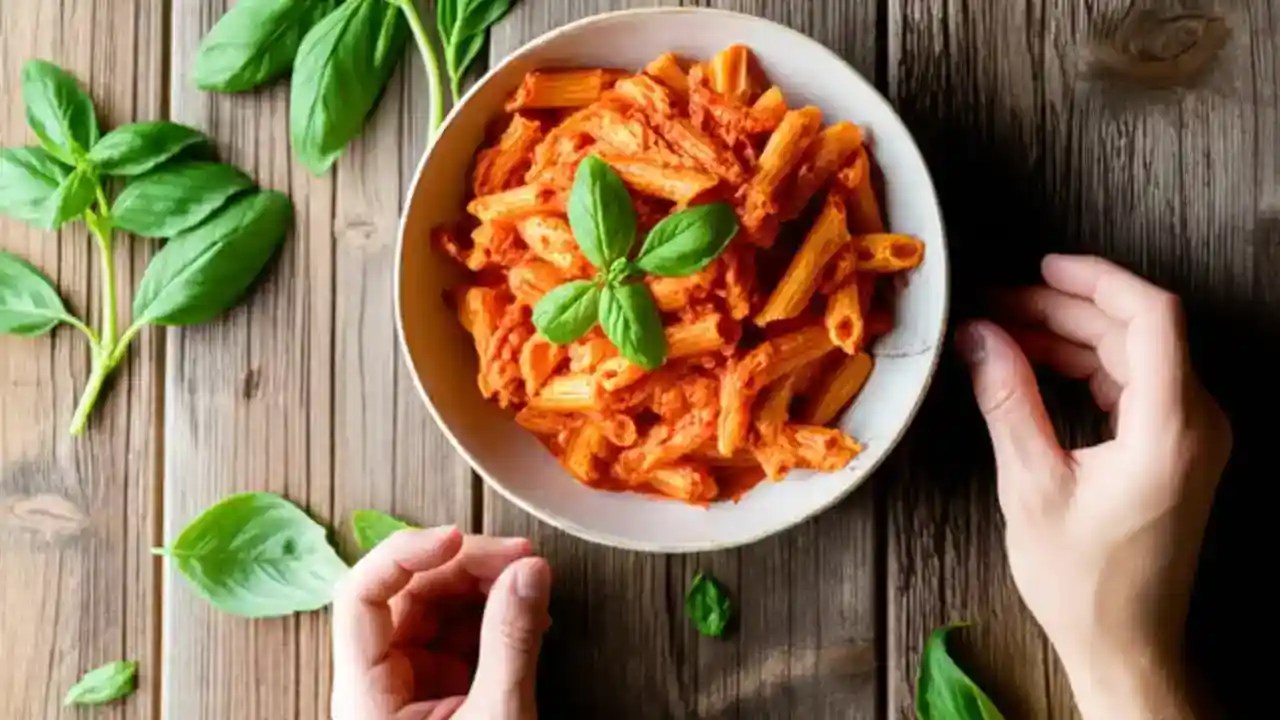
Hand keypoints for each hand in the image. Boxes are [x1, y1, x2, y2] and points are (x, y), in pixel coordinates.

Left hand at [331, 526, 551, 719]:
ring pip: (435, 608)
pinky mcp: (439, 692)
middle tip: (519, 556)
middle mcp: (378, 683)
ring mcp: (409, 687)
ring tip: (529, 581)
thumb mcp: (496, 717)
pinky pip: (459, 635)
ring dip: (483, 585)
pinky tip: (527, 615)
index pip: (360, 597)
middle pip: (406, 594)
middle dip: (464, 565)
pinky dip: (494, 616)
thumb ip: (509, 643)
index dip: (403, 555)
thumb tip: (530, 570)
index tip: (456, 538)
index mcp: (366, 694)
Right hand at [958, 255, 1229, 719]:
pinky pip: (1138, 383)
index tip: (1041, 267)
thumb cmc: (1083, 581)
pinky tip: (1037, 367)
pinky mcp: (1178, 448)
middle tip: (997, 306)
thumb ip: (1007, 401)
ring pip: (1137, 353)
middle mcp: (1196, 423)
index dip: (1095, 280)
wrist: (1128, 643)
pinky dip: (1088, 367)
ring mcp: (1193, 436)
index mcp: (1169, 430)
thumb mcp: (1031, 486)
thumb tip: (979, 336)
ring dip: (1072, 336)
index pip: (1151, 318)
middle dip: (1065, 309)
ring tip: (1005, 333)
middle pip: (1138, 331)